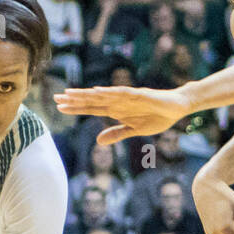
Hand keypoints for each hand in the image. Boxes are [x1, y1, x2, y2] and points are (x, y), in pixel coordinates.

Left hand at [55, 86, 191, 144]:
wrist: (177, 107)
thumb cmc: (157, 116)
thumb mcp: (134, 130)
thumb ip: (116, 133)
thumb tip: (98, 141)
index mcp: (116, 109)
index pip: (91, 108)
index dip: (76, 108)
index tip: (59, 107)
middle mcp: (118, 101)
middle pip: (92, 100)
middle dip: (75, 99)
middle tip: (56, 98)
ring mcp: (128, 97)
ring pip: (103, 95)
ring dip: (87, 94)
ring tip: (71, 93)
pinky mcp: (139, 95)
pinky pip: (122, 94)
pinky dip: (110, 92)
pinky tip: (97, 92)